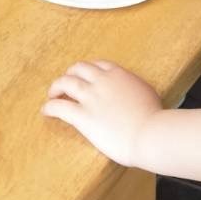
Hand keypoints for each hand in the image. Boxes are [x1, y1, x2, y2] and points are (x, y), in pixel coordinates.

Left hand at [42, 60, 161, 165]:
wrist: (150, 134)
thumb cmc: (154, 119)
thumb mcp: (147, 93)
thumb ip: (135, 89)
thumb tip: (132, 93)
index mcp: (119, 75)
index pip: (98, 65)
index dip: (89, 70)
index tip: (86, 77)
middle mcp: (102, 81)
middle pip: (78, 69)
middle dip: (70, 74)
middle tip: (66, 83)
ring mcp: (91, 97)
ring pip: (65, 83)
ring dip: (56, 87)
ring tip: (52, 94)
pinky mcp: (82, 116)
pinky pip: (59, 106)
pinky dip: (49, 106)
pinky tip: (46, 111)